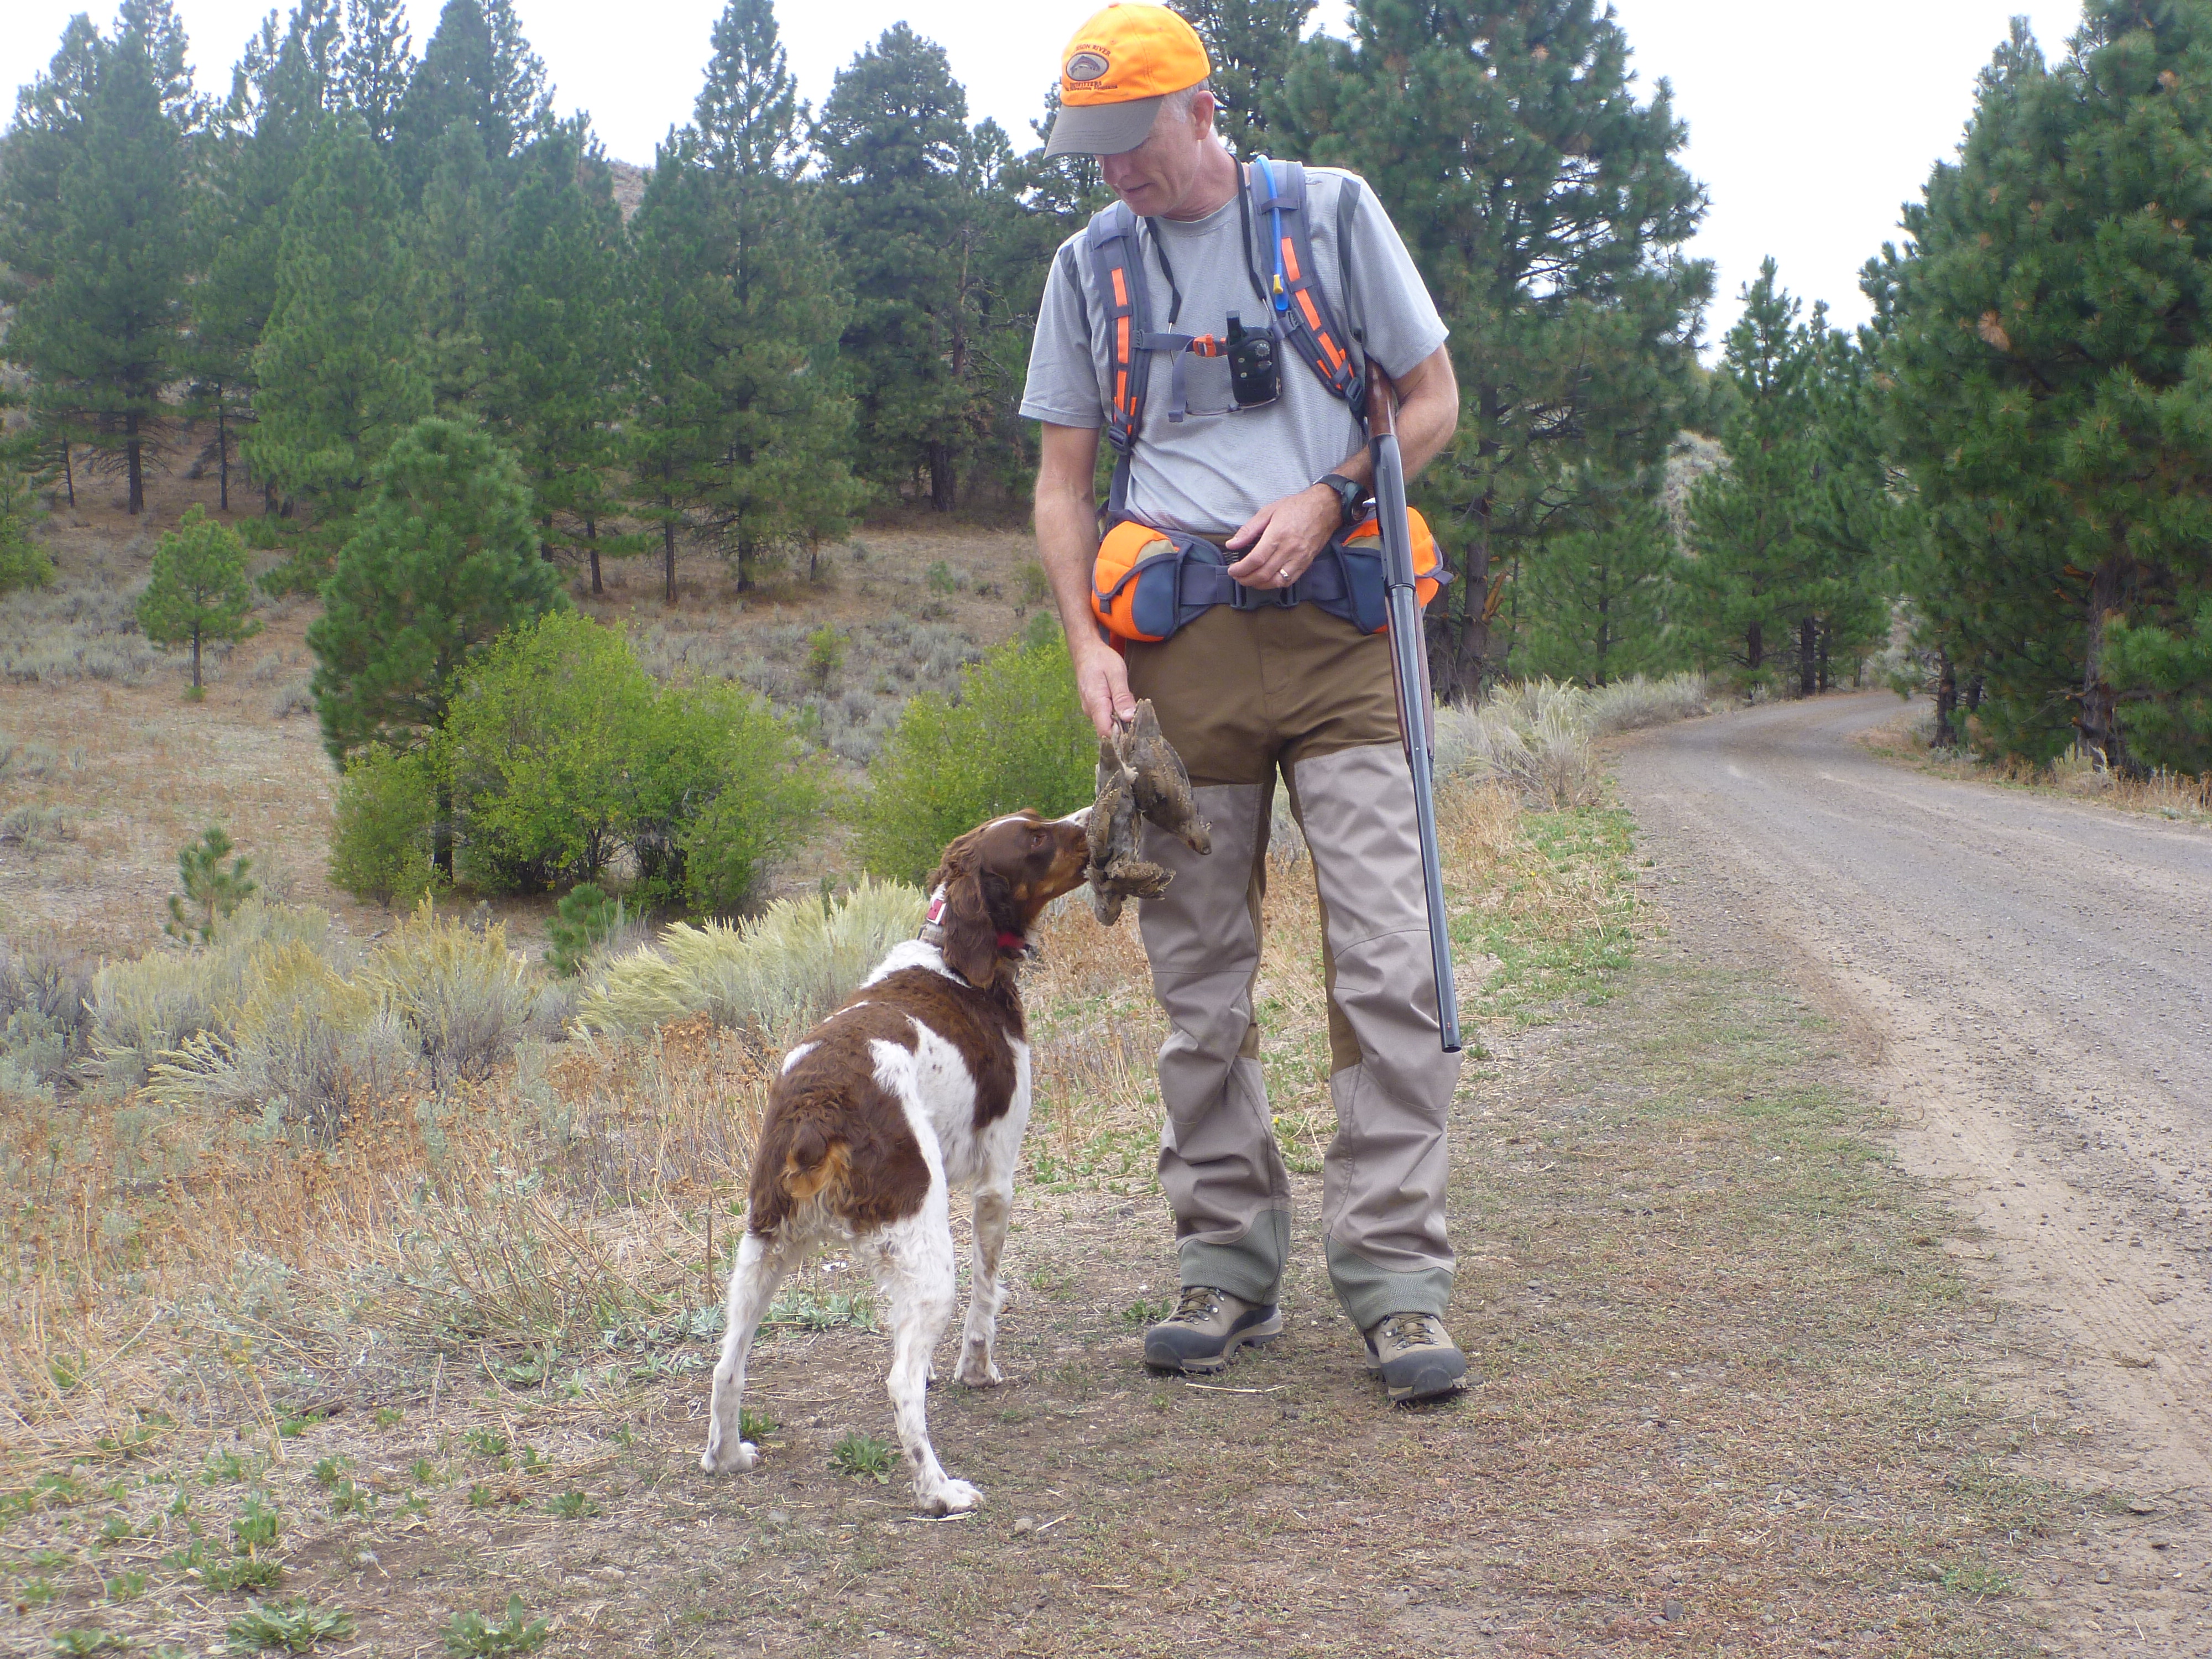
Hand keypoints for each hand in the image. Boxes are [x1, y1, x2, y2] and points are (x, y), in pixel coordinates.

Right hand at [1069, 632, 1137, 737]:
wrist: (1085, 650)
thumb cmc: (1101, 659)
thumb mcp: (1116, 673)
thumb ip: (1122, 697)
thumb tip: (1128, 718)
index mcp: (1095, 703)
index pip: (1106, 732)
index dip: (1121, 735)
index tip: (1135, 728)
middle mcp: (1089, 710)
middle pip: (1109, 729)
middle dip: (1124, 723)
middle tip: (1134, 706)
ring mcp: (1089, 709)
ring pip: (1108, 722)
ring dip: (1121, 715)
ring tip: (1126, 698)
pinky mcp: (1092, 707)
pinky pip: (1106, 716)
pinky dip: (1116, 710)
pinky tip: (1120, 698)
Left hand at [1223, 483, 1339, 587]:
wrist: (1325, 508)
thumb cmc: (1297, 507)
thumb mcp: (1268, 511)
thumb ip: (1249, 530)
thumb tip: (1232, 544)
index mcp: (1278, 535)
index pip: (1256, 559)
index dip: (1241, 569)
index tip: (1233, 570)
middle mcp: (1289, 549)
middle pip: (1264, 573)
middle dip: (1247, 579)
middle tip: (1238, 577)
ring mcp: (1299, 558)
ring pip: (1276, 581)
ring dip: (1260, 585)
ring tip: (1249, 580)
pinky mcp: (1306, 563)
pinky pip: (1289, 581)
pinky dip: (1275, 584)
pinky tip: (1267, 580)